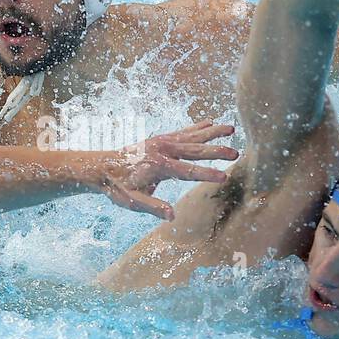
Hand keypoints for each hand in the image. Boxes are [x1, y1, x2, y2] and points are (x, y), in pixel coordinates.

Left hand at [99, 121, 237, 219]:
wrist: (102, 167)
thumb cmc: (118, 186)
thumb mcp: (132, 200)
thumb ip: (152, 206)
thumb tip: (171, 215)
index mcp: (158, 166)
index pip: (187, 171)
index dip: (206, 174)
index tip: (224, 177)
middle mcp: (162, 150)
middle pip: (194, 150)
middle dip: (216, 151)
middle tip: (236, 153)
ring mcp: (162, 142)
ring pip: (192, 136)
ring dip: (213, 132)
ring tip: (231, 128)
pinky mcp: (161, 139)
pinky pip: (184, 132)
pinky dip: (198, 127)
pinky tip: (210, 123)